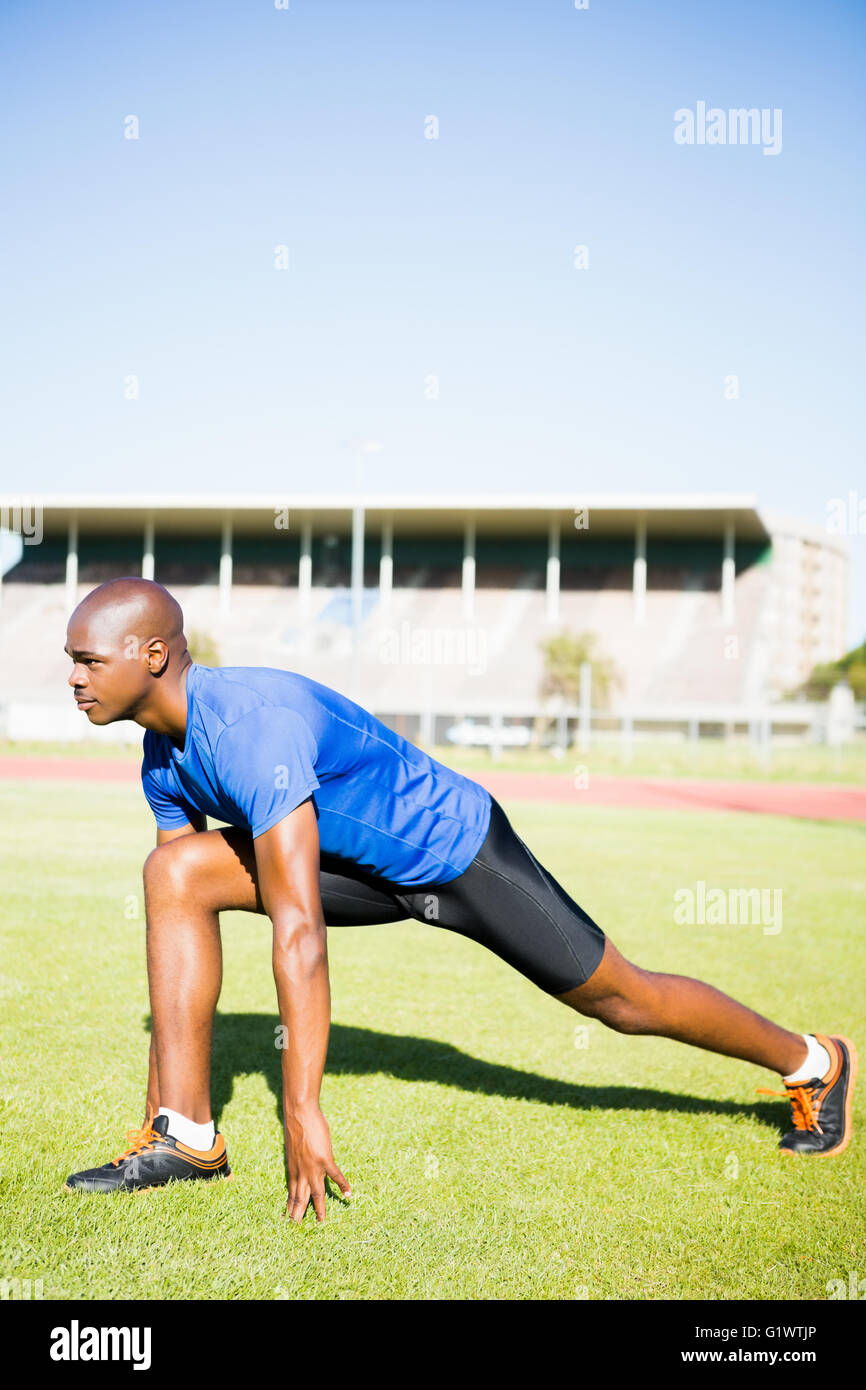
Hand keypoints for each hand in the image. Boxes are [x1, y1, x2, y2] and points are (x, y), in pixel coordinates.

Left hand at [283, 1104, 350, 1222]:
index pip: (292, 1194)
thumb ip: (297, 1158)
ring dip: (319, 1209)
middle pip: (300, 1198)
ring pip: (316, 1193)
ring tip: (321, 1222)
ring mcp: (313, 1167)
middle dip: (299, 1215)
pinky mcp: (325, 1159)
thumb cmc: (296, 1126)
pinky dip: (343, 1186)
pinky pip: (335, 1176)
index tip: (288, 1219)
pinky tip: (348, 1195)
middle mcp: (301, 1172)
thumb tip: (300, 1160)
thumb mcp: (293, 1146)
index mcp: (293, 1169)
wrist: (299, 1114)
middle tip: (297, 1229)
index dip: (291, 1207)